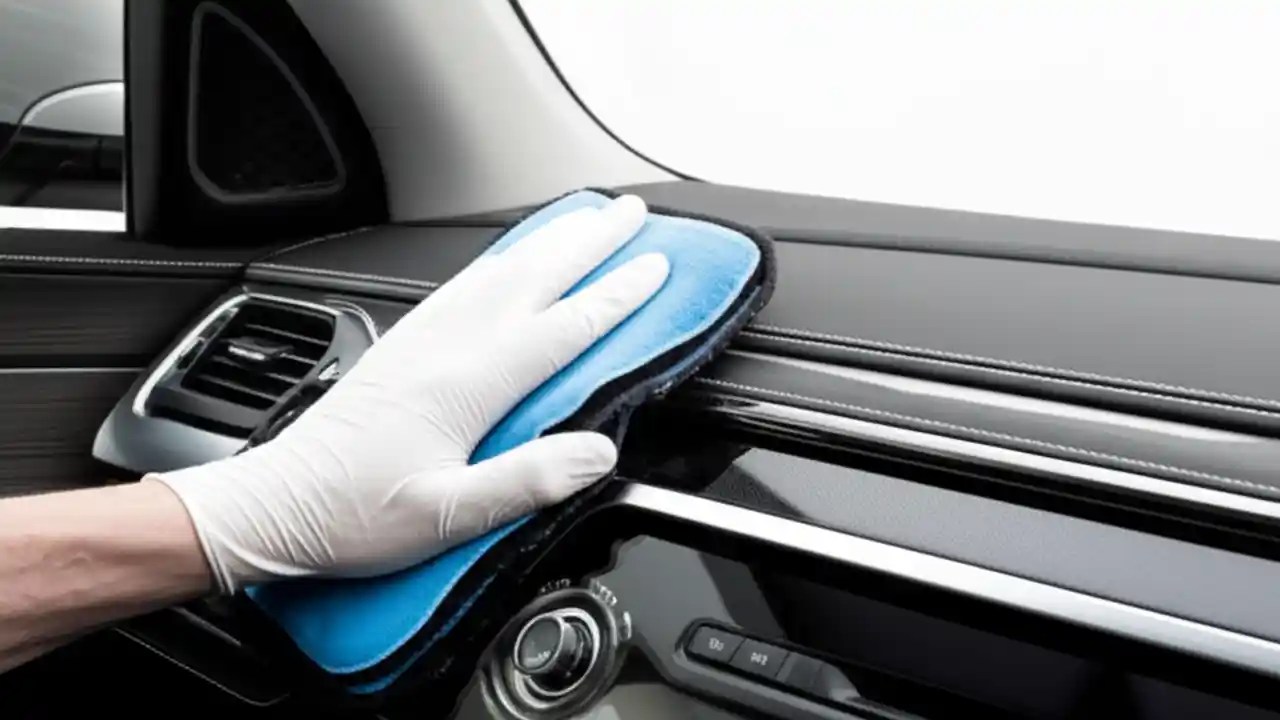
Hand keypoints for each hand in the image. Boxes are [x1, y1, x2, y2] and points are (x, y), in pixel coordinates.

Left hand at [150, 195, 668, 593]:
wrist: (274, 506)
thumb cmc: (353, 516)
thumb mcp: (446, 516)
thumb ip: (525, 481)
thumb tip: (595, 451)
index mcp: (465, 386)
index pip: (560, 328)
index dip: (615, 296)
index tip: (654, 268)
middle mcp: (444, 349)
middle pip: (532, 277)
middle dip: (589, 241)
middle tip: (631, 213)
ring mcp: (420, 341)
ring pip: (496, 272)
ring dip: (547, 241)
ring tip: (583, 219)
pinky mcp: (401, 347)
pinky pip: (461, 285)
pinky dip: (499, 260)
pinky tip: (506, 260)